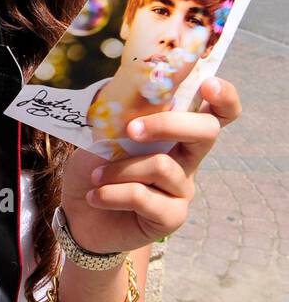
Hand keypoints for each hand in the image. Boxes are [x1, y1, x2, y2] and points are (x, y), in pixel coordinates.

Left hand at [59, 77, 240, 252]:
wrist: (78, 212)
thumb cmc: (95, 167)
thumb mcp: (106, 134)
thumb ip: (127, 112)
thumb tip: (139, 87)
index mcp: (178, 133)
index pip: (218, 111)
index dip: (224, 97)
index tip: (208, 84)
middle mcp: (188, 159)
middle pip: (207, 131)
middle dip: (168, 124)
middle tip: (131, 130)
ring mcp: (183, 189)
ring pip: (161, 165)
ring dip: (118, 169)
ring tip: (96, 176)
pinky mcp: (171, 217)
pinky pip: (143, 197)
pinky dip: (112, 193)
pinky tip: (95, 197)